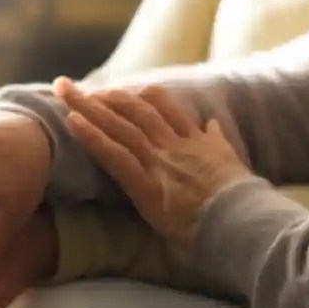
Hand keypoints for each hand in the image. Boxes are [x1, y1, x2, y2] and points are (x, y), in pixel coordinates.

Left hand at [57, 78, 251, 252]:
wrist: (246, 222)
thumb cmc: (242, 202)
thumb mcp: (232, 163)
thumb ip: (217, 142)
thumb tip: (211, 123)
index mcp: (193, 140)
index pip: (160, 106)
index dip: (134, 95)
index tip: (115, 90)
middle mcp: (173, 144)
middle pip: (132, 109)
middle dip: (101, 94)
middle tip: (72, 85)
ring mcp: (159, 162)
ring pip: (119, 126)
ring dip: (87, 106)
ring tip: (62, 91)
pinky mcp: (148, 185)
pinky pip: (116, 156)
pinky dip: (92, 137)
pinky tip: (72, 122)